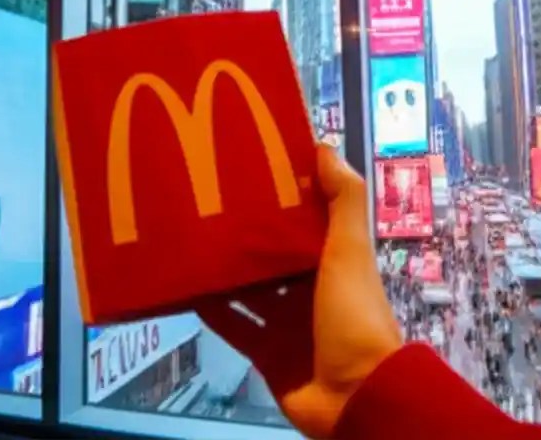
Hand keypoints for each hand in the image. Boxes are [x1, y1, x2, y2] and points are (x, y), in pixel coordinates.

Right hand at [194, 145, 401, 437]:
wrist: (355, 395)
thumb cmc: (354, 314)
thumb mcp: (350, 250)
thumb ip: (342, 200)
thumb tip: (323, 146)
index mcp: (334, 261)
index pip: (305, 221)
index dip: (282, 198)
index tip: (247, 170)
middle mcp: (311, 289)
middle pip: (273, 255)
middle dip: (245, 234)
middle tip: (204, 202)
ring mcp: (287, 323)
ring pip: (249, 289)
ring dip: (223, 270)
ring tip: (188, 240)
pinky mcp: (266, 353)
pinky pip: (233, 326)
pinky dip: (212, 310)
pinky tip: (185, 288)